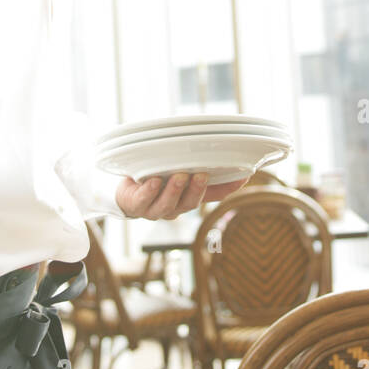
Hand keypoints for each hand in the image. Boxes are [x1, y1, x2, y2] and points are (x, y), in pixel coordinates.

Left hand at [116, 172, 249, 219]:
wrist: (123, 194)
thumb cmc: (155, 181)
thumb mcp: (179, 174)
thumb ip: (200, 171)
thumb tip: (226, 159)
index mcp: (188, 200)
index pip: (213, 196)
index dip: (229, 188)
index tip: (244, 175)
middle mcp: (174, 208)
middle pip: (189, 204)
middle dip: (196, 190)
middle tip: (201, 174)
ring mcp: (154, 210)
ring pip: (166, 204)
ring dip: (174, 190)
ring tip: (179, 175)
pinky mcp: (135, 204)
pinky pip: (143, 200)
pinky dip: (149, 191)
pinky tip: (154, 180)